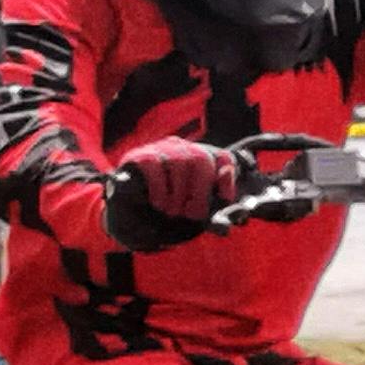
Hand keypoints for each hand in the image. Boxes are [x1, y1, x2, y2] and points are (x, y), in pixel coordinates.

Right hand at [109, 137, 242, 248]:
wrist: (128, 216)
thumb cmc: (165, 212)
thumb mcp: (193, 211)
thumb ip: (213, 207)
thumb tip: (237, 207)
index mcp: (199, 159)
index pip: (222, 157)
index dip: (226, 177)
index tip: (225, 199)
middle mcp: (182, 149)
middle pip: (201, 159)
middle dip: (200, 191)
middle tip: (192, 213)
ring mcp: (160, 150)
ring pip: (179, 162)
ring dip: (178, 192)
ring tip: (171, 210)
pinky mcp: (138, 156)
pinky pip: (154, 165)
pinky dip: (159, 188)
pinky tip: (158, 203)